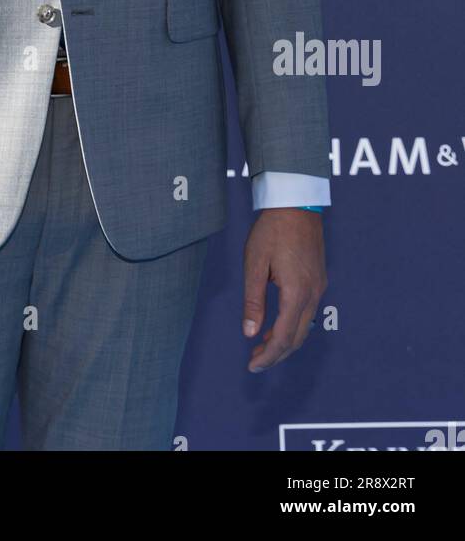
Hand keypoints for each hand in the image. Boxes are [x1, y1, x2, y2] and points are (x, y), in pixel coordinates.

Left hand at [242, 208, 326, 372]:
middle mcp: (313, 294)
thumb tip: (250, 333)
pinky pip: (308, 312)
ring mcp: (319, 287)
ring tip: (262, 345)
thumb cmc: (271, 230)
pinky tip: (277, 323)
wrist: (296, 203)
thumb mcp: (254, 264)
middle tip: (254, 360)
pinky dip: (293, 325)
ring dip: (285, 341)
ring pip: (305, 326)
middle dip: (276, 354)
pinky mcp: (319, 279)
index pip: (284, 338)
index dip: (268, 357)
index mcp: (296, 292)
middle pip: (297, 338)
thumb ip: (253, 301)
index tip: (252, 366)